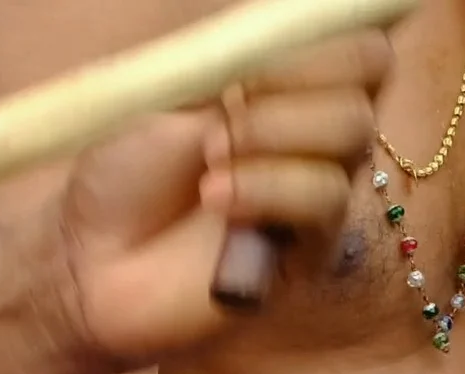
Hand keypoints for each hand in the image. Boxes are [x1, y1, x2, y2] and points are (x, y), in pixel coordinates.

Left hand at [46, 35, 390, 368]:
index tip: (256, 52)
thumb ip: (232, 58)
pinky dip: (269, 187)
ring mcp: (319, 185)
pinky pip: (325, 199)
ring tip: (211, 156)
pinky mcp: (313, 249)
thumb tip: (282, 26)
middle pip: (371, 69)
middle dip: (300, 73)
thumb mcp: (169, 90)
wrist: (94, 257)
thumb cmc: (124, 170)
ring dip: (275, 132)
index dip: (324, 28)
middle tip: (233, 99)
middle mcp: (314, 126)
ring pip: (353, 131)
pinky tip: (217, 197)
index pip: (351, 35)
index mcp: (284, 76)